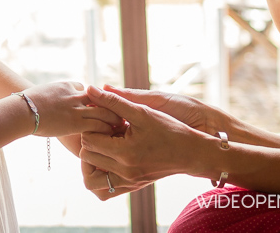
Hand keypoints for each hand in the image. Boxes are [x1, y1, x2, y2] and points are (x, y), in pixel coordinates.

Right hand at [22, 82, 123, 136]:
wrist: (21, 110)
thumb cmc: (24, 106)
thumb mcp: (41, 94)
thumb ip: (51, 98)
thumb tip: (48, 105)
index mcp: (66, 85)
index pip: (86, 89)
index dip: (94, 99)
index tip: (100, 107)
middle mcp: (75, 94)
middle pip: (101, 98)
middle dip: (111, 106)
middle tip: (121, 115)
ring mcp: (77, 108)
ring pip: (104, 111)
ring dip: (114, 119)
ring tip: (121, 127)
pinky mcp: (76, 122)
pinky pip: (98, 125)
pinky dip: (107, 131)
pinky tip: (111, 138)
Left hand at [80, 86, 206, 199]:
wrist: (192, 153)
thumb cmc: (169, 129)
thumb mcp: (142, 111)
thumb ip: (114, 101)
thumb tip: (89, 89)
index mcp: (125, 152)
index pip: (88, 140)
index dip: (92, 126)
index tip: (105, 120)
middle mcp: (124, 172)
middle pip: (87, 157)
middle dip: (91, 140)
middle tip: (104, 131)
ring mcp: (128, 182)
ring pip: (91, 178)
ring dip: (92, 160)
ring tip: (104, 145)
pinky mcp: (131, 186)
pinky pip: (104, 190)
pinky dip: (101, 174)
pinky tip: (110, 157)